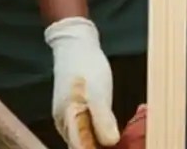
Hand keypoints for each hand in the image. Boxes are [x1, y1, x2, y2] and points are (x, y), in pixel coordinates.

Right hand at [46, 17, 119, 147]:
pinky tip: (109, 132)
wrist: (76, 46)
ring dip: (98, 142)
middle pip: (81, 146)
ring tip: (120, 143)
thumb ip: (102, 120)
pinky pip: (84, 129)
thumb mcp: (98, 93)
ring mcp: (67, 118)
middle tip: (122, 146)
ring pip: (82, 139)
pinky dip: (96, 133)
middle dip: (99, 148)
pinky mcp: (73, 111)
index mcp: (68, 121)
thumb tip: (110, 143)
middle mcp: (64, 124)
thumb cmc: (87, 68)